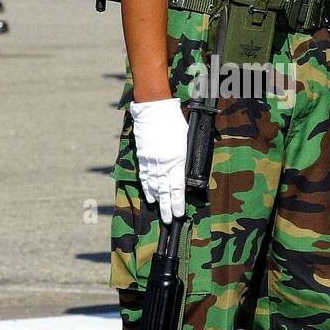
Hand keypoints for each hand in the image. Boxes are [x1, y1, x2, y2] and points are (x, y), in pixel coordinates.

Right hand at [130, 97, 188, 224]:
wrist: (154, 109)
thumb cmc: (174, 121)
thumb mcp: (186, 140)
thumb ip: (186, 158)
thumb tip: (186, 173)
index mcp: (176, 160)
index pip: (177, 187)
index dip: (178, 203)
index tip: (179, 214)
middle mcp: (163, 164)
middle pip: (164, 191)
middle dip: (167, 208)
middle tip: (168, 221)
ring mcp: (151, 161)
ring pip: (153, 185)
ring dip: (157, 200)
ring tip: (160, 211)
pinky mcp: (143, 156)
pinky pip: (145, 176)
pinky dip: (147, 187)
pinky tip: (150, 196)